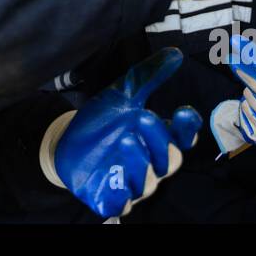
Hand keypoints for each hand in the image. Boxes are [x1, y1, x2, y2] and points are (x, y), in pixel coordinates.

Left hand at [40, 48, 202, 218]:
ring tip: (126, 139)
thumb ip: (148, 76)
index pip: (183, 138)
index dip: (187, 128)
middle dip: (159, 139)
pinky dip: (119, 194)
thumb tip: (175, 53)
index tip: (185, 112)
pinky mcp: (110, 197)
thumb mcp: (122, 94)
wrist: (67, 142)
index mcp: (158, 139)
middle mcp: (151, 163)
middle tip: (144, 117)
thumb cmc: (103, 120)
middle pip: (168, 159)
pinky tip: (113, 179)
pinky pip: (121, 202)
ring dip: (139, 161)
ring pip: (148, 181)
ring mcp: (132, 183)